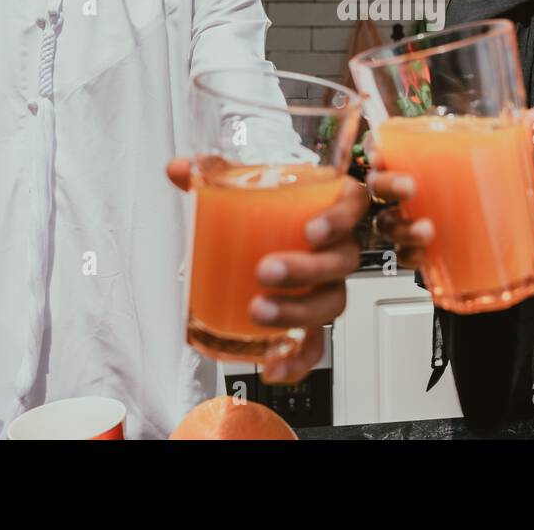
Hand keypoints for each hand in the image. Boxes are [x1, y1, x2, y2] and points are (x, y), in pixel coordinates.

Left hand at [167, 158, 366, 383]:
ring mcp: (329, 286)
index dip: (338, 220)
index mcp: (331, 208)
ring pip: (330, 303)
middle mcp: (338, 247)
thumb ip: (217, 174)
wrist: (266, 243)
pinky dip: (297, 360)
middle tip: (266, 270)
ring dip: (297, 312)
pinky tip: (273, 365)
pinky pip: (315, 344)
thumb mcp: (249, 187)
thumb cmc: (271, 212)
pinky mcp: (313, 320)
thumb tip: (180, 169)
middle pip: (341, 261)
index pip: (353, 205)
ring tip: (260, 310)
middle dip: (305, 270)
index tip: (310, 231)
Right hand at [363, 106, 533, 271]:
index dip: (373, 148)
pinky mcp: (419, 246)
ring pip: (386, 223)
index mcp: (413, 155)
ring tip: (426, 230)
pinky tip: (423, 256)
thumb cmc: (479, 177)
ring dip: (401, 228)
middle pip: (377, 185)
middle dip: (387, 185)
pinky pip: (402, 255)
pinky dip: (409, 256)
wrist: (496, 221)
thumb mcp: (499, 152)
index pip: (381, 146)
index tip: (380, 152)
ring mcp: (408, 218)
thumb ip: (518, 134)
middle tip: (410, 187)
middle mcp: (403, 187)